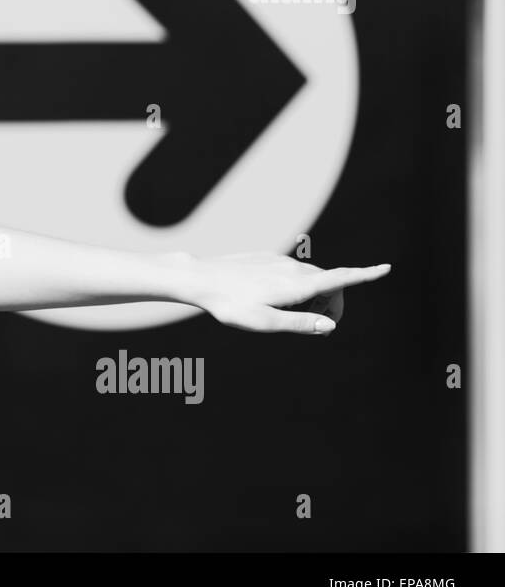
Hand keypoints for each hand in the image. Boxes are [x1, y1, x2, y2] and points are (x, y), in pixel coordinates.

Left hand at [180, 252, 391, 334]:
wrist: (201, 278)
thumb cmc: (231, 305)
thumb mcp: (264, 322)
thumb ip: (299, 324)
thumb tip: (331, 325)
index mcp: (297, 284)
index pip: (339, 279)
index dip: (365, 275)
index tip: (386, 268)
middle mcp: (292, 268)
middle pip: (328, 283)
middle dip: (333, 304)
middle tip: (320, 328)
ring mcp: (279, 261)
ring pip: (310, 278)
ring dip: (314, 297)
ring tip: (293, 316)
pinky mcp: (267, 258)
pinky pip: (293, 273)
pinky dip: (298, 288)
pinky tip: (275, 300)